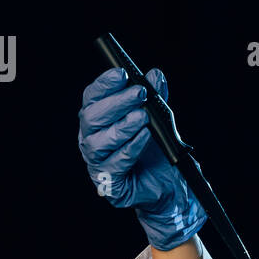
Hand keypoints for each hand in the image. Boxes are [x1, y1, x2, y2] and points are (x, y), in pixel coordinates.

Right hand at [78, 67, 207, 249]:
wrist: (167, 184)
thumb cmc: (155, 150)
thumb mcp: (158, 120)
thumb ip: (155, 99)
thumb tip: (156, 76)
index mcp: (98, 121)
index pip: (92, 98)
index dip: (104, 84)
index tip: (121, 74)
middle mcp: (91, 140)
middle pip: (92, 117)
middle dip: (117, 103)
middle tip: (139, 94)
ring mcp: (97, 162)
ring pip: (99, 141)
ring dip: (123, 126)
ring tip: (143, 117)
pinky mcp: (108, 183)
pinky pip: (115, 163)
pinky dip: (131, 148)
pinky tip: (144, 137)